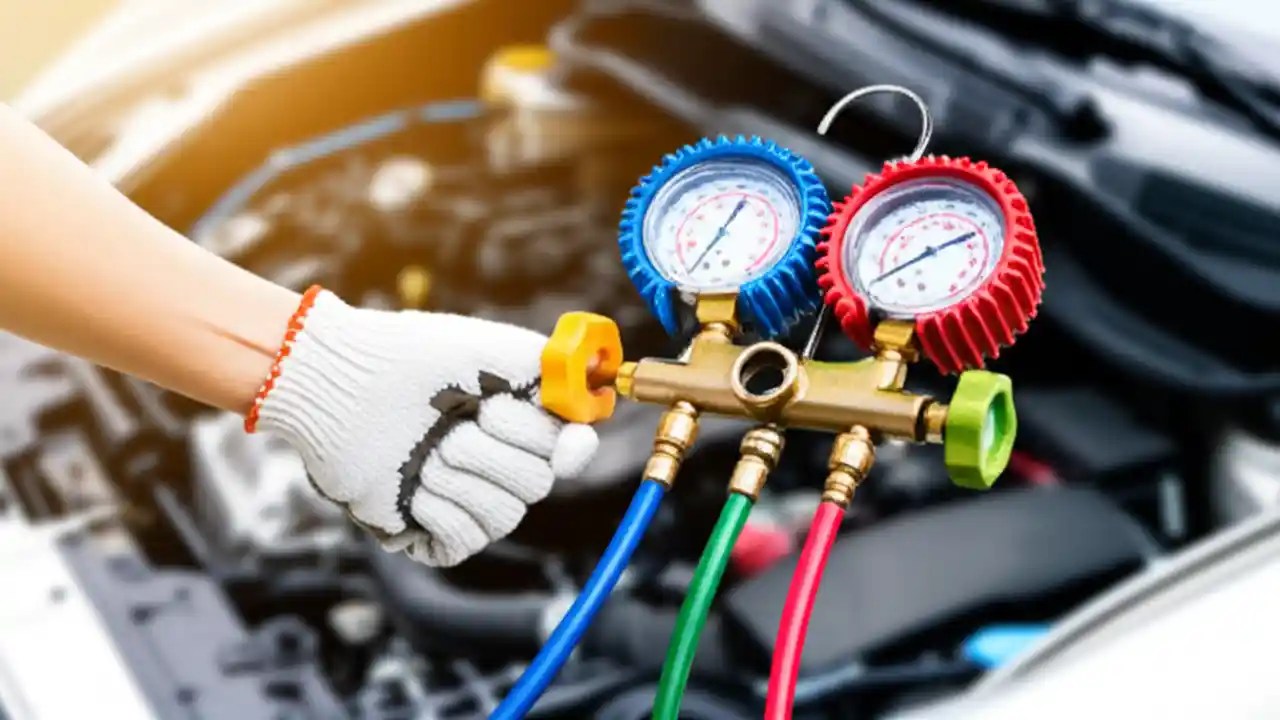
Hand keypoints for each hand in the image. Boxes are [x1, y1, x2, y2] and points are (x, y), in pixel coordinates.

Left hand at [250, 289, 598, 565]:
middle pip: (538, 484)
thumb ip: (555, 374)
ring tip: (423, 452)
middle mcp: (499, 465)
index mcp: (518, 423)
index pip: (571, 450)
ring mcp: (467, 501)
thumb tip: (595, 405)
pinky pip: (464, 539)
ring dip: (458, 478)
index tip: (561, 443)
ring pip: (504, 516)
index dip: (568, 449)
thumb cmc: (414, 356)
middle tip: (451, 425)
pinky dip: (436, 509)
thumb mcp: (495, 349)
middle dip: (491, 451)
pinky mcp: (432, 532)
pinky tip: (409, 485)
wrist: (343, 382)